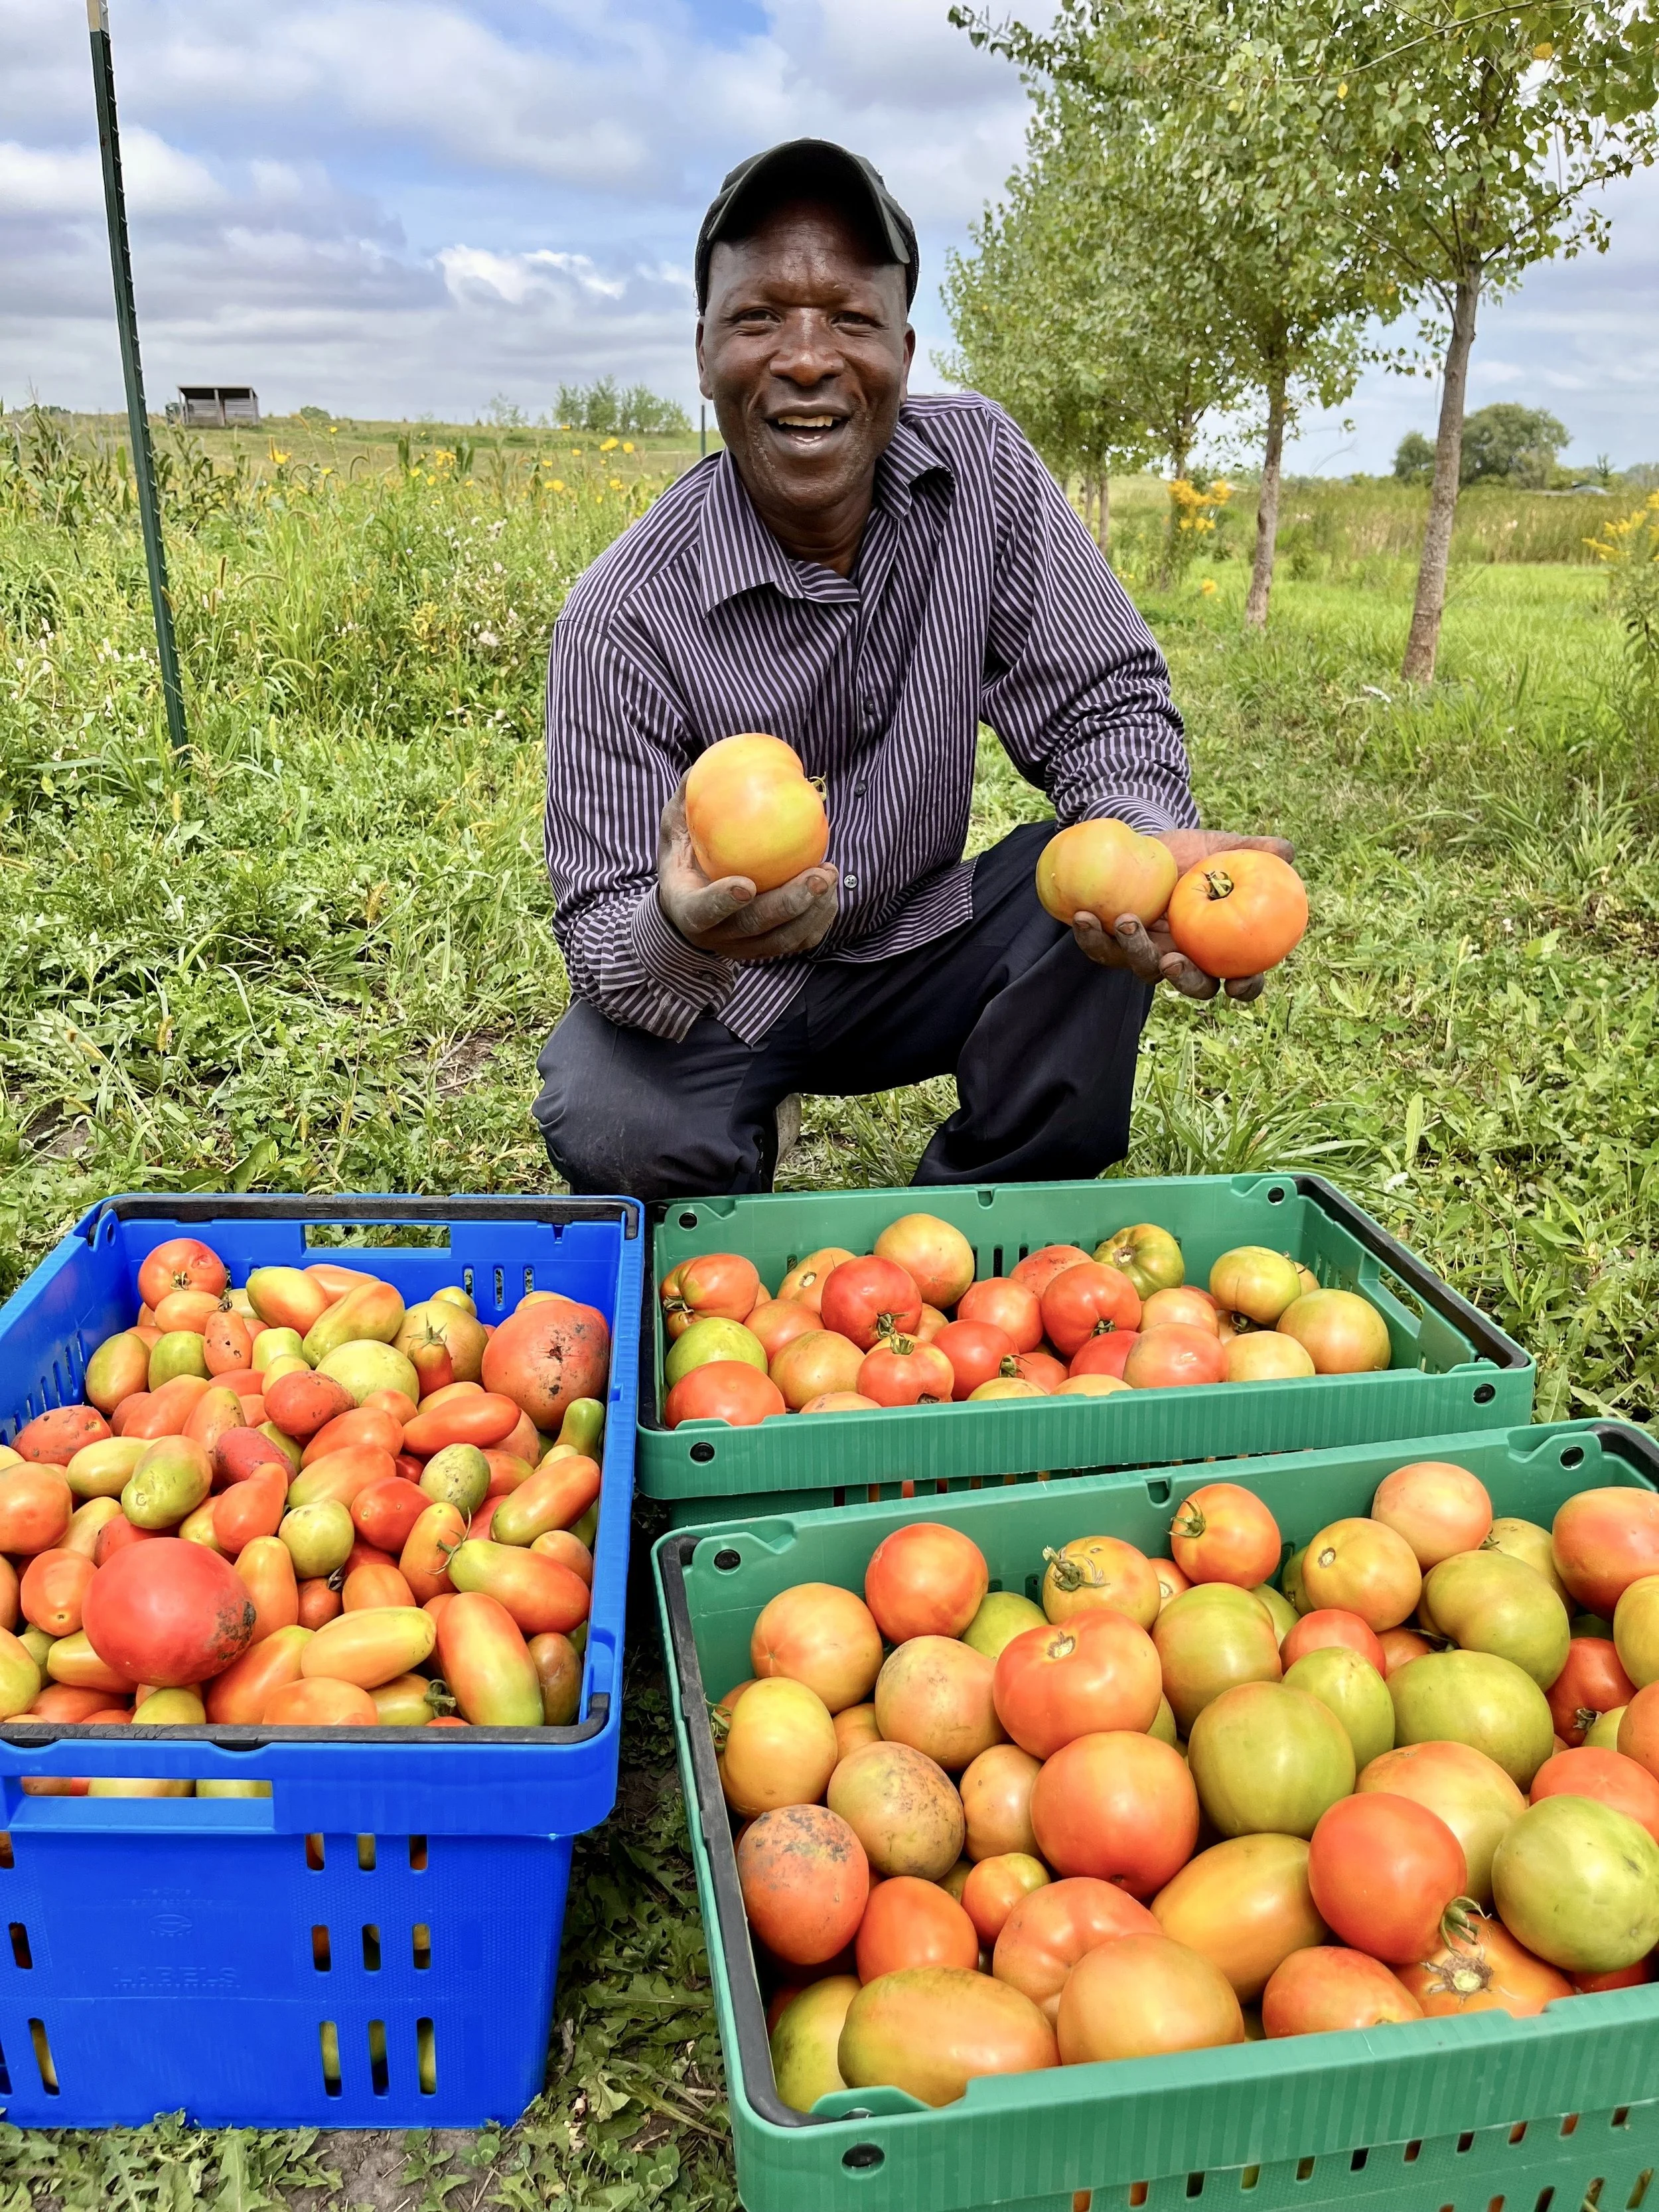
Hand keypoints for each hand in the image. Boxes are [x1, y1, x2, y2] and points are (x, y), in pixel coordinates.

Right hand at [657, 781, 838, 961]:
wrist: (688, 909)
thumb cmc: (684, 861)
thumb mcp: (675, 832)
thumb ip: (686, 806)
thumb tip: (701, 769)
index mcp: (686, 909)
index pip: (702, 912)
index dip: (722, 903)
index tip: (746, 885)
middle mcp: (716, 936)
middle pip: (755, 927)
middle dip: (789, 905)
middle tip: (817, 876)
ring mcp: (743, 948)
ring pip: (782, 940)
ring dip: (812, 911)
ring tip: (829, 875)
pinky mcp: (767, 949)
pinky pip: (799, 942)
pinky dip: (819, 919)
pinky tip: (830, 890)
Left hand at [1071, 829, 1295, 1001]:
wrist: (1147, 845)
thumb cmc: (1193, 853)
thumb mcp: (1221, 848)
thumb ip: (1253, 852)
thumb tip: (1286, 851)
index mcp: (1222, 947)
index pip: (1242, 979)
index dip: (1245, 987)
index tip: (1239, 981)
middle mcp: (1188, 959)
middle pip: (1192, 985)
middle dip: (1185, 981)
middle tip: (1173, 961)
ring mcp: (1149, 955)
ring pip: (1144, 970)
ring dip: (1133, 951)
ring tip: (1123, 921)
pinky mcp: (1114, 945)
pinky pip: (1102, 950)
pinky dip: (1090, 936)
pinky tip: (1082, 915)